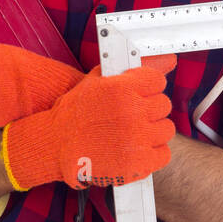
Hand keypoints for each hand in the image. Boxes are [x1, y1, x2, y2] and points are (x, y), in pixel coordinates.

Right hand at [2, 54, 177, 189]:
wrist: (56, 146)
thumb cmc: (74, 113)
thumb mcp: (95, 82)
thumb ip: (127, 71)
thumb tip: (164, 59)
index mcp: (123, 87)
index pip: (157, 81)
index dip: (148, 88)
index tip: (140, 95)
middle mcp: (133, 111)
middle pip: (163, 105)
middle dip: (149, 110)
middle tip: (132, 116)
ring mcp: (138, 138)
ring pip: (166, 129)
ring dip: (152, 131)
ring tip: (133, 134)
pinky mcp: (139, 162)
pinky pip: (164, 154)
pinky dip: (153, 154)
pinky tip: (136, 150)